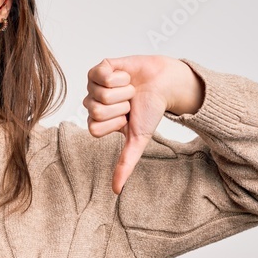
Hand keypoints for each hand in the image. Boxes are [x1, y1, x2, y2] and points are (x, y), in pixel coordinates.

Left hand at [83, 55, 203, 193]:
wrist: (165, 84)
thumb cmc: (150, 110)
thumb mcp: (138, 139)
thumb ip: (125, 163)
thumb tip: (116, 191)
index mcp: (98, 121)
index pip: (94, 128)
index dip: (115, 123)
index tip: (127, 118)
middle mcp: (93, 103)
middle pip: (95, 110)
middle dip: (120, 106)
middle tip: (130, 102)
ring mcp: (94, 84)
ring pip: (99, 92)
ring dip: (123, 91)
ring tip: (130, 89)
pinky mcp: (101, 67)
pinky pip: (100, 73)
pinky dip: (119, 76)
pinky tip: (126, 76)